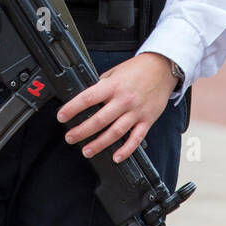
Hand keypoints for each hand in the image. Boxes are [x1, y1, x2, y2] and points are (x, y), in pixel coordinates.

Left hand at [55, 53, 178, 162]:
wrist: (163, 67)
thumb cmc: (138, 69)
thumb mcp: (115, 71)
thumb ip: (102, 85)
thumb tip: (87, 97)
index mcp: (113, 86)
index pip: (88, 98)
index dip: (72, 108)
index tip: (62, 116)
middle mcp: (124, 100)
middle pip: (99, 120)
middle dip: (81, 131)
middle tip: (70, 138)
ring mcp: (136, 112)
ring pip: (115, 132)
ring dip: (99, 144)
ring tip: (86, 150)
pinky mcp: (147, 120)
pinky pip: (136, 138)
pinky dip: (126, 150)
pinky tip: (116, 157)